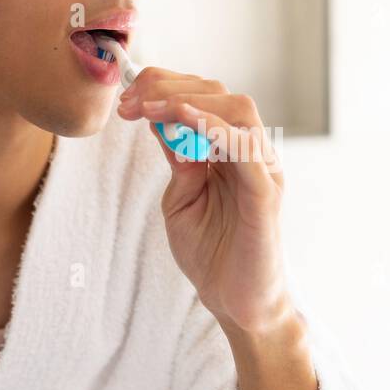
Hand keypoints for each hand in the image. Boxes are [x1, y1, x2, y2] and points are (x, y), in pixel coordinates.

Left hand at [117, 68, 293, 336]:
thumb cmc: (212, 253)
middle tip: (128, 101)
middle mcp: (250, 153)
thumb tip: (157, 117)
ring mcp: (262, 171)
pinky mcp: (266, 194)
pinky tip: (184, 119)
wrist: (236, 303)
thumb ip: (177, 158)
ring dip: (189, 101)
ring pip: (237, 110)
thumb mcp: (181, 197)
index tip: (124, 98)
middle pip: (220, 93)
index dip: (164, 87)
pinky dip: (215, 127)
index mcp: (230, 151)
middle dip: (169, 87)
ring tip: (149, 108)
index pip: (205, 97)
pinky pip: (246, 149)